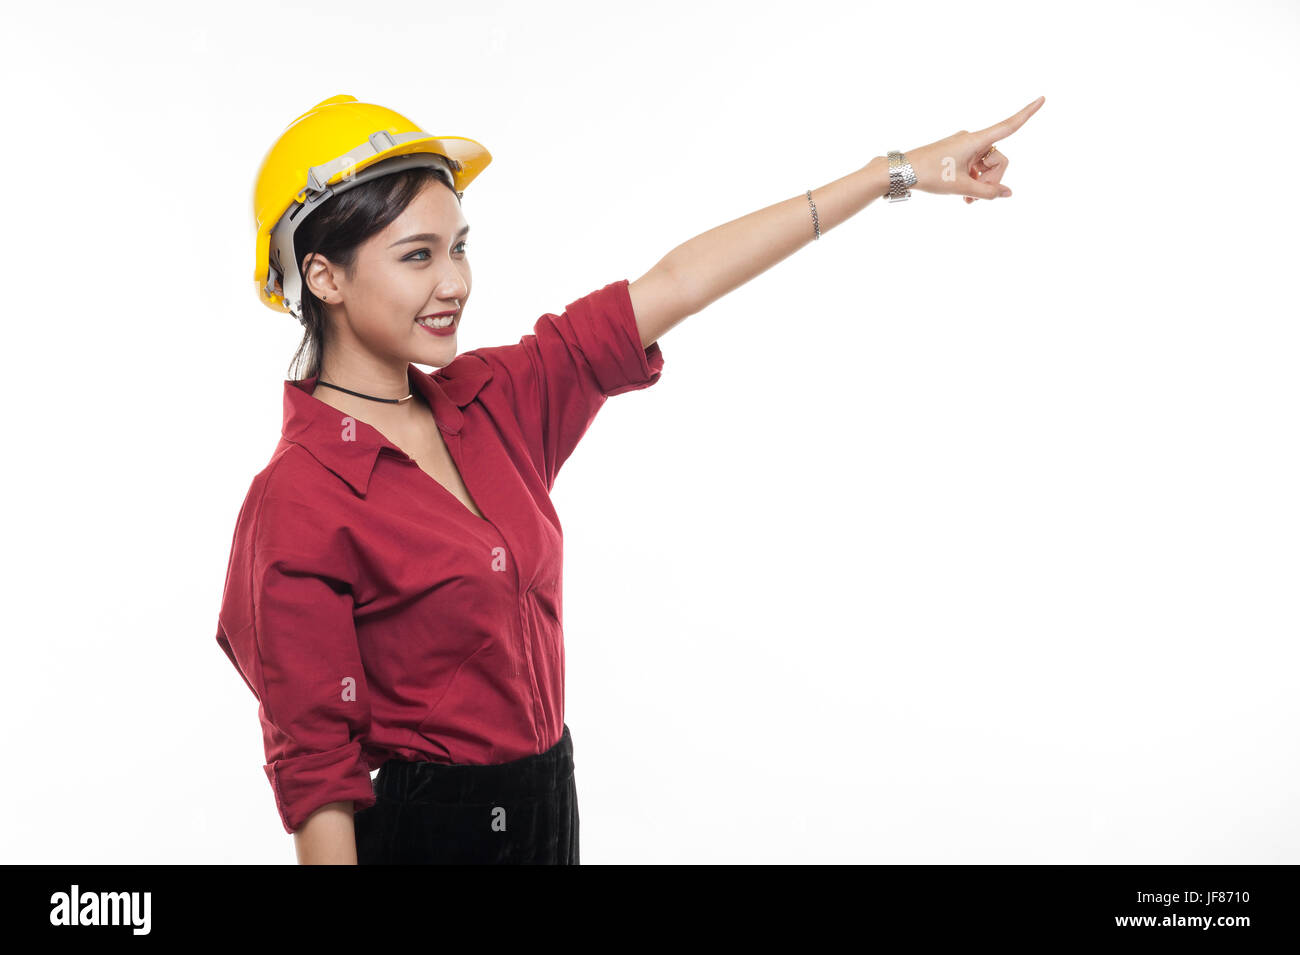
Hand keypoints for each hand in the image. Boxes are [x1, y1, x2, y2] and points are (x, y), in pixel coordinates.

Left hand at [896, 95, 1044, 201]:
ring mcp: (964, 147)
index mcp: (976, 140)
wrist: (901, 171)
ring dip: (982, 184)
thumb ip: (988, 192)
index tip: (1043, 97)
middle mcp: (972, 139)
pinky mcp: (956, 154)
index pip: (1008, 125)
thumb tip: (1007, 193)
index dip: (1027, 113)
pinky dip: (973, 181)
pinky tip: (964, 197)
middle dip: (993, 179)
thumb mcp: (961, 187)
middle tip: (977, 197)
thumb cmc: (929, 175)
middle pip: (998, 159)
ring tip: (967, 200)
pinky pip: (974, 167)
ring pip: (986, 166)